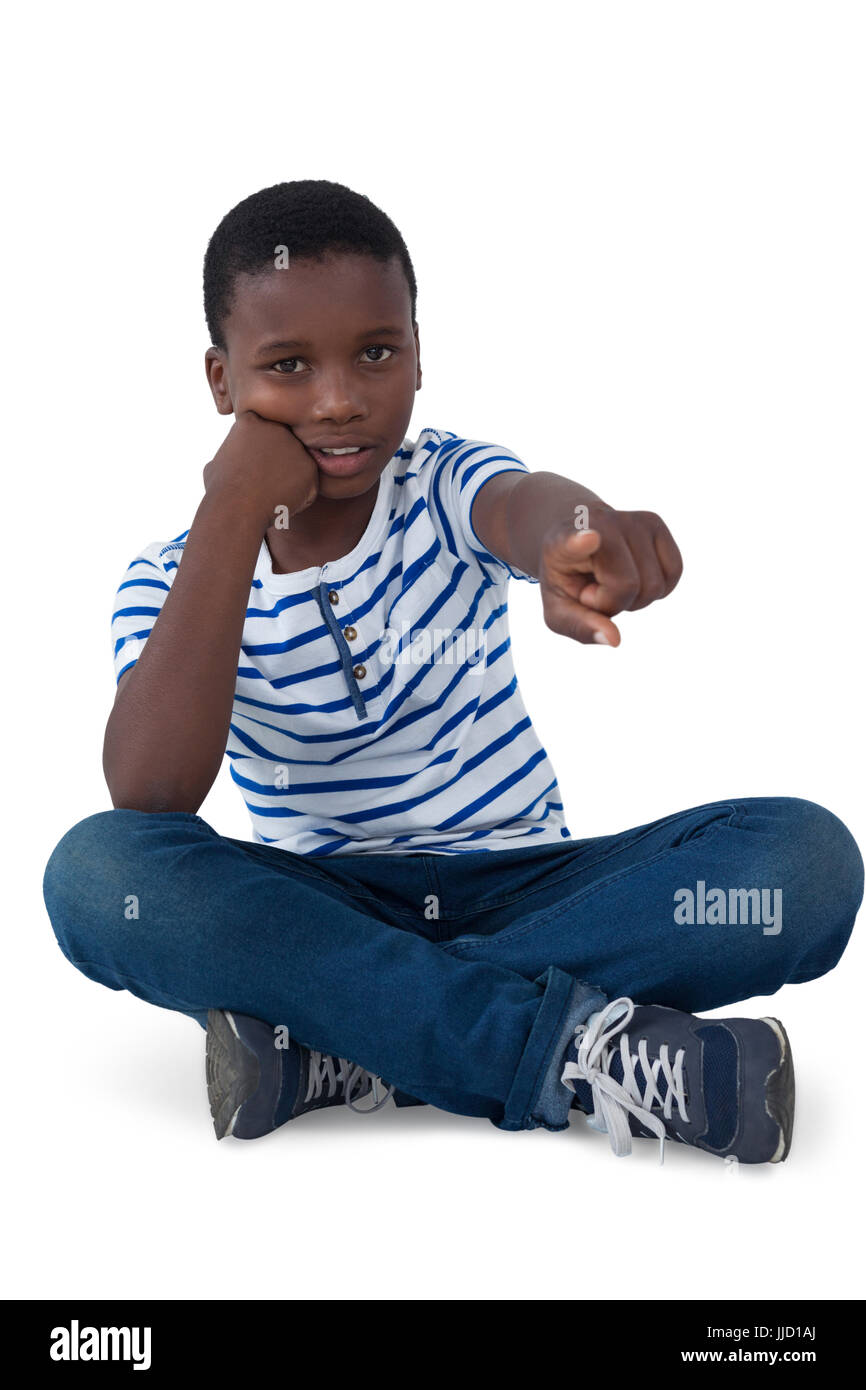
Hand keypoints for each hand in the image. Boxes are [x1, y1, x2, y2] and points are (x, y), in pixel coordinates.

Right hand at [202, 410, 318, 532]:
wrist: (237, 508)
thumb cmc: (221, 491)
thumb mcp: (217, 464)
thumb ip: (232, 456)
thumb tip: (231, 461)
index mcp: (251, 421)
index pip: (262, 434)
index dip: (256, 455)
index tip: (249, 470)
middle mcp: (276, 427)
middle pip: (282, 446)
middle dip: (275, 464)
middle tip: (261, 484)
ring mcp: (295, 445)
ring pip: (296, 466)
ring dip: (287, 480)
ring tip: (270, 493)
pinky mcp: (310, 465)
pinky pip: (308, 484)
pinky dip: (299, 496)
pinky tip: (282, 501)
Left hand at [538, 509, 682, 645]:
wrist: (577, 537)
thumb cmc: (567, 579)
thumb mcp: (559, 610)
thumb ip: (580, 627)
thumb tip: (615, 640)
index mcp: (562, 543)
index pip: (574, 541)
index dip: (580, 542)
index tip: (588, 536)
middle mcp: (599, 522)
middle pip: (628, 587)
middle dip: (614, 604)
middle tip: (594, 588)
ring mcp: (630, 519)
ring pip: (655, 585)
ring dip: (636, 597)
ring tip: (612, 579)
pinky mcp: (655, 522)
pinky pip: (674, 573)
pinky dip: (658, 588)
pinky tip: (634, 575)